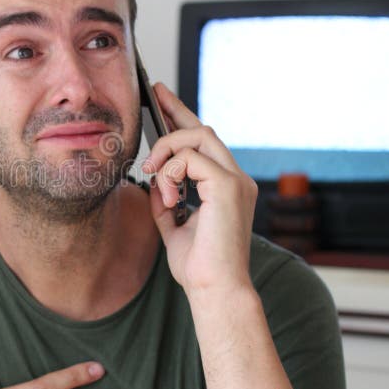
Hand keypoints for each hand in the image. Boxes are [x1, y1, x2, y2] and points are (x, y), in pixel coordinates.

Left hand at [141, 82, 256, 294]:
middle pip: (203, 129)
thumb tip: (153, 180)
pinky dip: (171, 174)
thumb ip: (165, 199)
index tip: (161, 99)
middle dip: (174, 110)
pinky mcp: (229, 186)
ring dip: (166, 153)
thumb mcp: (173, 225)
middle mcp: (236, 178)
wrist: (214, 291)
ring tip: (154, 176)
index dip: (182, 117)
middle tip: (152, 98)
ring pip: (197, 136)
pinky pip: (191, 159)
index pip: (204, 144)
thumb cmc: (199, 266)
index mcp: (225, 187)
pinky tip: (168, 197)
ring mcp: (236, 181)